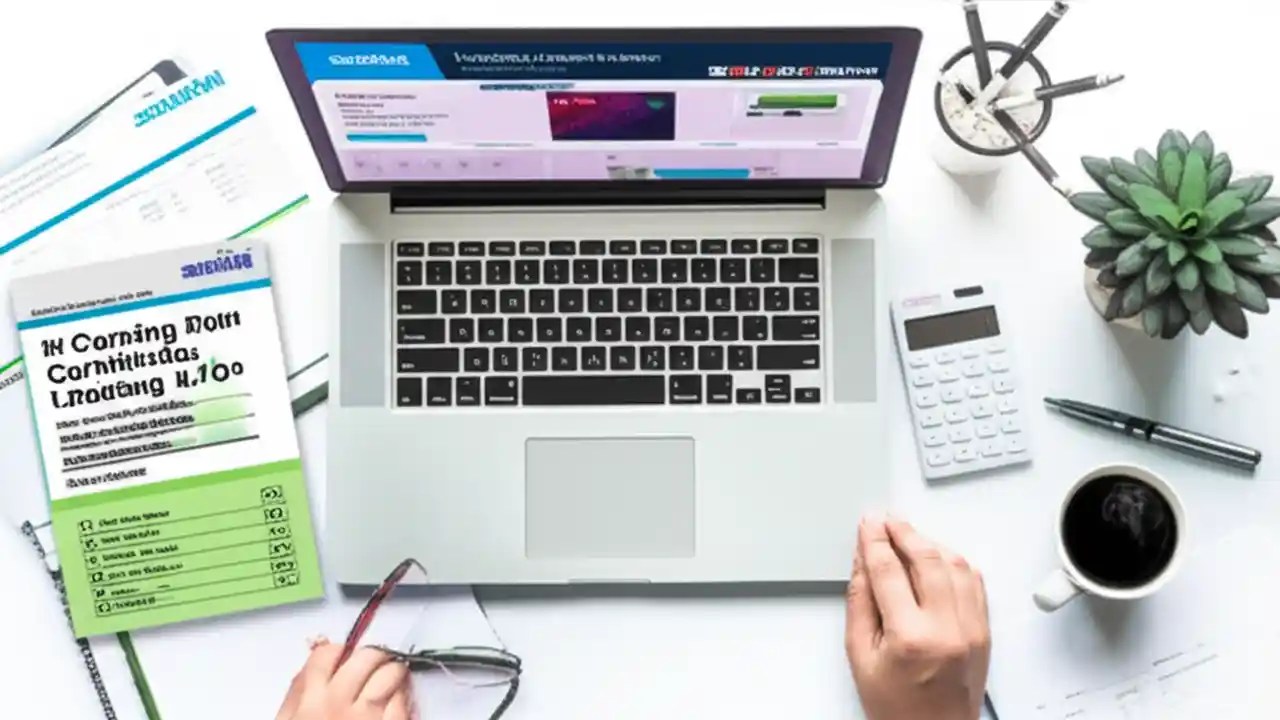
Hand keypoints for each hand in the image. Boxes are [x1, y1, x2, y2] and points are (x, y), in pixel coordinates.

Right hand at [276, 638, 415, 719]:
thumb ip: (296, 694)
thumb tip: (311, 664)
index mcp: (311, 702)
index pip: (328, 654)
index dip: (338, 651)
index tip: (342, 658)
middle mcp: (341, 704)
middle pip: (367, 657)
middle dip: (372, 656)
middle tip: (371, 665)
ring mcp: (370, 718)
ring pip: (392, 673)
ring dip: (392, 673)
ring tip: (386, 682)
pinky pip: (405, 701)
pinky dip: (402, 698)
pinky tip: (392, 706)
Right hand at [845, 517, 990, 719]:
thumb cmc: (896, 707)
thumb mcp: (859, 655)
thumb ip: (860, 602)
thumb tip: (862, 561)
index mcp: (910, 638)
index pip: (889, 570)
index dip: (875, 541)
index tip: (867, 525)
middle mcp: (947, 629)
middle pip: (927, 559)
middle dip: (903, 532)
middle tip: (886, 522)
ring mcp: (971, 629)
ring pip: (956, 564)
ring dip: (930, 543)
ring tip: (909, 536)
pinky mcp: (984, 631)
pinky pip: (975, 582)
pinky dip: (955, 562)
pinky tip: (937, 558)